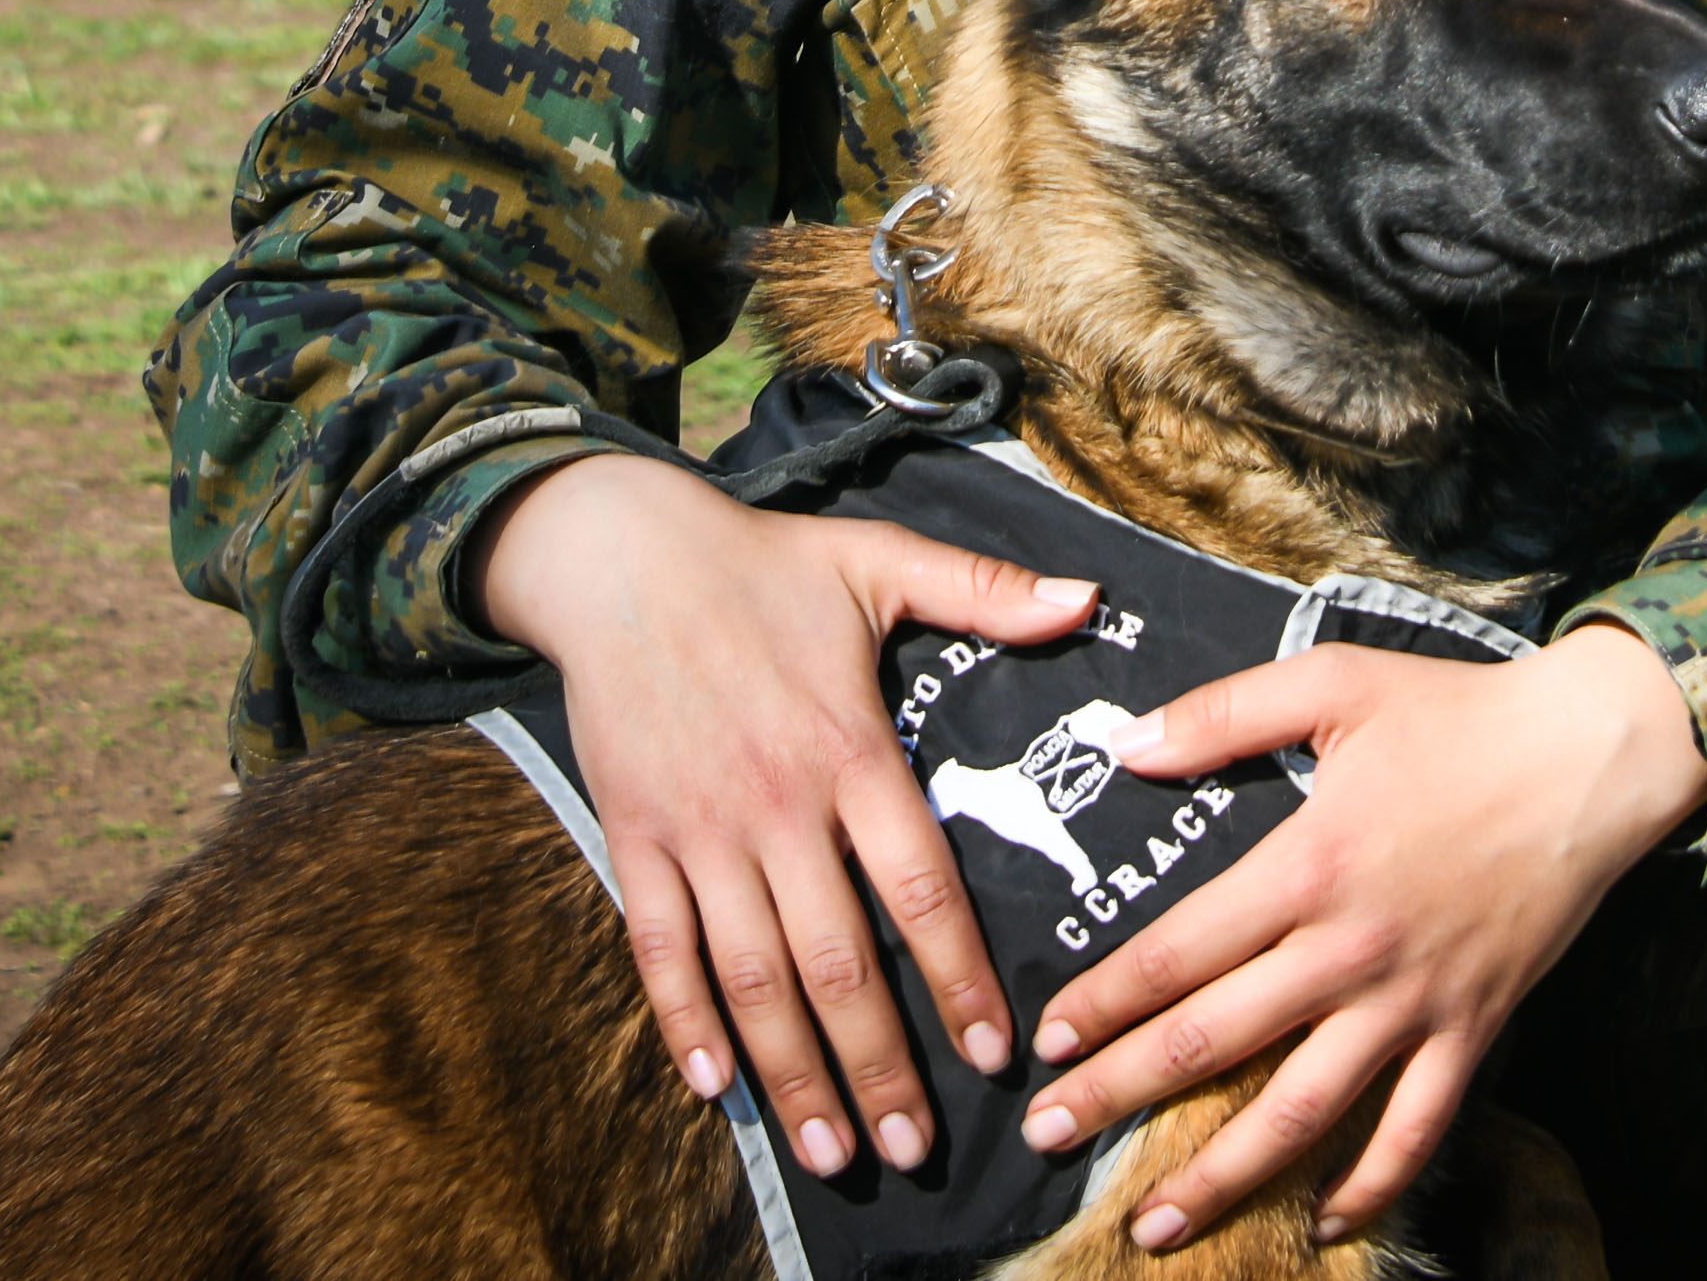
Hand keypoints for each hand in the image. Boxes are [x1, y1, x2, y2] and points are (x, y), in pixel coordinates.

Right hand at [476, 453, 1103, 1180]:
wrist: (619, 556)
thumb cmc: (762, 562)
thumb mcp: (880, 559)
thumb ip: (985, 590)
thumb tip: (1087, 600)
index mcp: (850, 749)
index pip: (918, 885)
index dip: (957, 974)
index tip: (993, 1048)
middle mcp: (777, 805)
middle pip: (836, 960)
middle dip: (879, 1065)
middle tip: (914, 1147)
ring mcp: (700, 829)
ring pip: (752, 975)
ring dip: (793, 1071)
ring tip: (832, 1150)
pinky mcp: (636, 837)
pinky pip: (658, 947)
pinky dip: (684, 1021)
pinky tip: (717, 1086)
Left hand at [1017, 624, 1706, 1248]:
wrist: (1591, 756)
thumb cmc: (1459, 714)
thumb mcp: (1334, 681)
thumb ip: (1223, 714)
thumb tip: (1125, 748)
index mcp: (1307, 864)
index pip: (1177, 954)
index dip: (1104, 1003)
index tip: (1049, 1041)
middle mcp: (1351, 948)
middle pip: (1214, 1042)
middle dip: (1120, 1095)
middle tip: (1049, 1135)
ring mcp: (1414, 1001)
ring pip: (1302, 1112)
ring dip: (1221, 1175)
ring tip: (1154, 1225)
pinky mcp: (1472, 1028)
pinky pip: (1417, 1130)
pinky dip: (1372, 1187)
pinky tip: (1322, 1224)